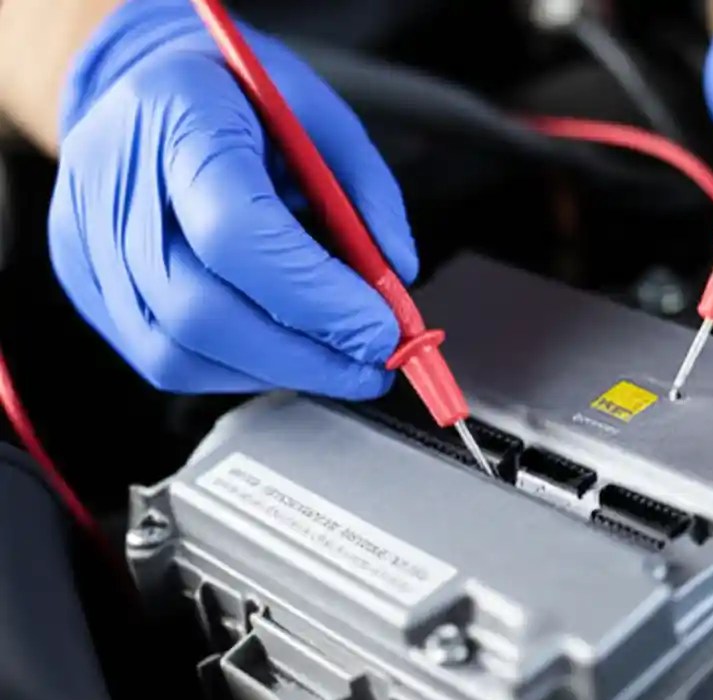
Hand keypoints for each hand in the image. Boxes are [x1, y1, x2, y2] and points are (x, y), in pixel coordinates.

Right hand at [49, 0, 416, 397]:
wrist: (145, 82)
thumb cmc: (239, 97)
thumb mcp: (322, 118)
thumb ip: (367, 196)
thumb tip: (395, 280)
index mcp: (182, 119)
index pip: (238, 234)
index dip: (318, 299)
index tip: (382, 330)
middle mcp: (118, 182)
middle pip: (202, 310)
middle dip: (304, 355)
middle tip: (371, 364)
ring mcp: (88, 239)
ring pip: (177, 350)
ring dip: (275, 370)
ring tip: (334, 361)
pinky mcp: (84, 280)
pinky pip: (160, 357)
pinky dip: (236, 368)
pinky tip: (281, 350)